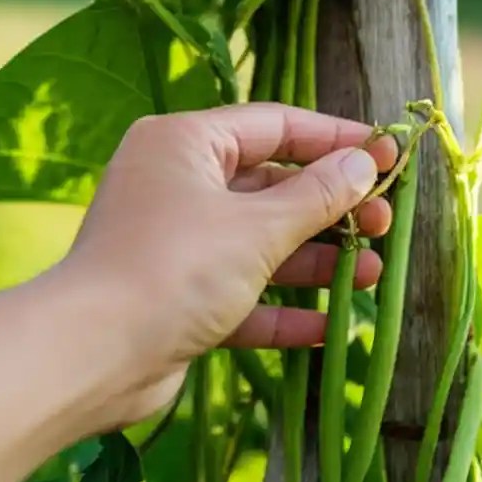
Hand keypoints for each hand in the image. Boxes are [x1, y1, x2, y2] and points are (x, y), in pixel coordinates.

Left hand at [58, 103, 397, 429]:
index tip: (387, 155)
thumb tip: (364, 163)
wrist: (93, 355)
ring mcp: (176, 245)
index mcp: (184, 144)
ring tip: (371, 275)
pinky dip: (283, 309)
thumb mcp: (259, 226)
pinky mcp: (178, 300)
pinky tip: (329, 327)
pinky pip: (242, 296)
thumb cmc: (175, 269)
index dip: (334, 140)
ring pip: (261, 244)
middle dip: (332, 209)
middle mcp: (177, 186)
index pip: (274, 126)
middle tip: (385, 223)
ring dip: (317, 261)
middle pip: (272, 188)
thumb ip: (318, 196)